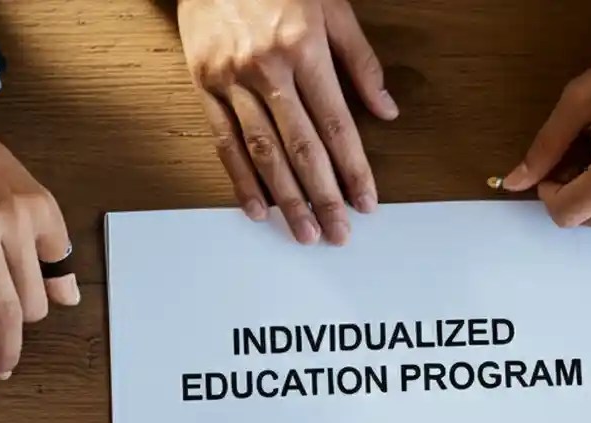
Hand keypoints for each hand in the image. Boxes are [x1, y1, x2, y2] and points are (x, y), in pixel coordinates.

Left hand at [0, 90, 79, 379]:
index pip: (4, 313)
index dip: (7, 350)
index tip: (1, 369)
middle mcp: (12, 223)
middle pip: (33, 306)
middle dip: (10, 322)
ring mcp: (37, 211)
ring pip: (53, 287)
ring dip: (27, 297)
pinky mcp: (48, 203)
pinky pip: (60, 258)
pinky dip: (44, 271)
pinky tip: (17, 261)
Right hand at [178, 0, 398, 245]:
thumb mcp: (332, 8)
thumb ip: (360, 62)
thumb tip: (386, 110)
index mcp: (304, 49)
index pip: (335, 124)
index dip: (353, 169)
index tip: (366, 202)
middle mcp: (267, 69)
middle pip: (301, 147)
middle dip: (323, 196)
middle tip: (338, 233)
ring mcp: (232, 80)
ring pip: (263, 151)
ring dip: (286, 198)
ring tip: (303, 231)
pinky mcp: (204, 85)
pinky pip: (224, 141)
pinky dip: (241, 179)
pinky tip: (257, 208)